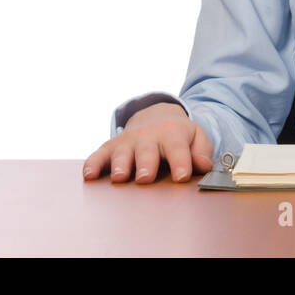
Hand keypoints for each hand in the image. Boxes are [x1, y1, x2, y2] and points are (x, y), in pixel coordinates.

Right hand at [82, 101, 213, 183]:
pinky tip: (89, 175)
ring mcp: (128, 141)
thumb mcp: (196, 138)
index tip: (182, 176)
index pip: (177, 149)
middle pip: (147, 151)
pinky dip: (93, 163)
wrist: (156, 116)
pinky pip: (99, 154)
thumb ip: (202, 152)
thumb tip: (205, 166)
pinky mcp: (111, 147)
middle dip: (146, 164)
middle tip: (145, 177)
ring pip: (122, 153)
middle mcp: (148, 137)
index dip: (181, 162)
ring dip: (120, 164)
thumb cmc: (178, 135)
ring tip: (120, 177)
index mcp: (172, 134)